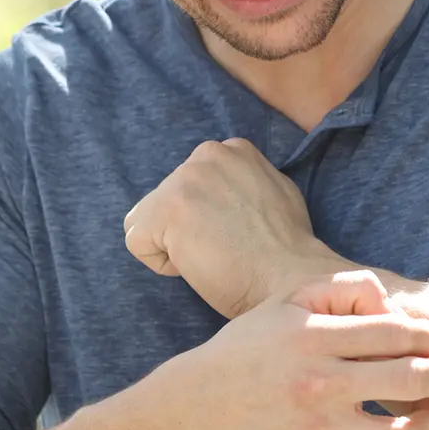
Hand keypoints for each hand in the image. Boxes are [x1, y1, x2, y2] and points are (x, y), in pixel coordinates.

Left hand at [124, 138, 352, 317]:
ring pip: (147, 219)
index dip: (207, 218)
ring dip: (172, 244)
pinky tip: (196, 266)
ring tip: (212, 256)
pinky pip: (137, 242)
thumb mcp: (275, 192)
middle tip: (224, 249)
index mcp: (232, 149)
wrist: (291, 280)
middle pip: (166, 199)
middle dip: (186, 228)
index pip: (191, 185)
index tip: (236, 234)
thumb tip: (221, 191)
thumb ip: (242, 181)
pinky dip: (161, 264)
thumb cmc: (288, 252)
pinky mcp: (167, 210)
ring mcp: (185, 180)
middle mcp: (206, 155)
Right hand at [155, 272, 428, 429]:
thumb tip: (396, 306)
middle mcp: (319, 383)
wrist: (206, 405)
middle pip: (411, 378)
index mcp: (312, 336)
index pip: (397, 332)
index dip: (427, 335)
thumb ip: (344, 287)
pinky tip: (407, 428)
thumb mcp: (287, 300)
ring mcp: (320, 427)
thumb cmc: (256, 345)